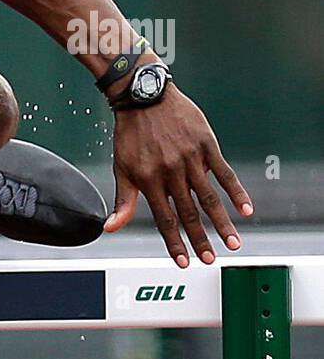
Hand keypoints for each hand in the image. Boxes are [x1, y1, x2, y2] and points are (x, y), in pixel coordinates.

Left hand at [104, 85, 252, 265]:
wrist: (144, 96)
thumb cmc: (131, 134)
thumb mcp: (121, 167)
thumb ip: (123, 201)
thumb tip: (110, 228)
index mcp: (149, 180)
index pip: (165, 220)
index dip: (175, 243)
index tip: (184, 261)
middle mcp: (170, 172)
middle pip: (189, 213)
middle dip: (201, 240)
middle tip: (211, 260)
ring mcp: (190, 159)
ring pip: (209, 198)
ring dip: (222, 223)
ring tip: (233, 243)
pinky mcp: (206, 145)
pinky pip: (224, 172)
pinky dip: (236, 192)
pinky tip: (246, 209)